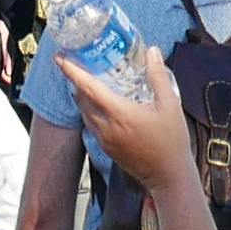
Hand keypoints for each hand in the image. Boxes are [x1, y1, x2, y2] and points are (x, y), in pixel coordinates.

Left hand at [52, 56, 183, 186]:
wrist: (169, 177)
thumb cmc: (171, 141)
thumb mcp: (170, 105)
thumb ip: (158, 76)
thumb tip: (152, 51)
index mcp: (119, 114)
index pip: (88, 88)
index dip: (72, 71)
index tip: (60, 58)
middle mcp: (106, 128)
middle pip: (82, 100)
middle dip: (76, 81)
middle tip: (77, 63)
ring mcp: (105, 141)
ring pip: (85, 114)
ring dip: (82, 97)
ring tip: (87, 81)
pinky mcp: (108, 150)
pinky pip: (92, 125)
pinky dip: (90, 111)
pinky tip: (101, 105)